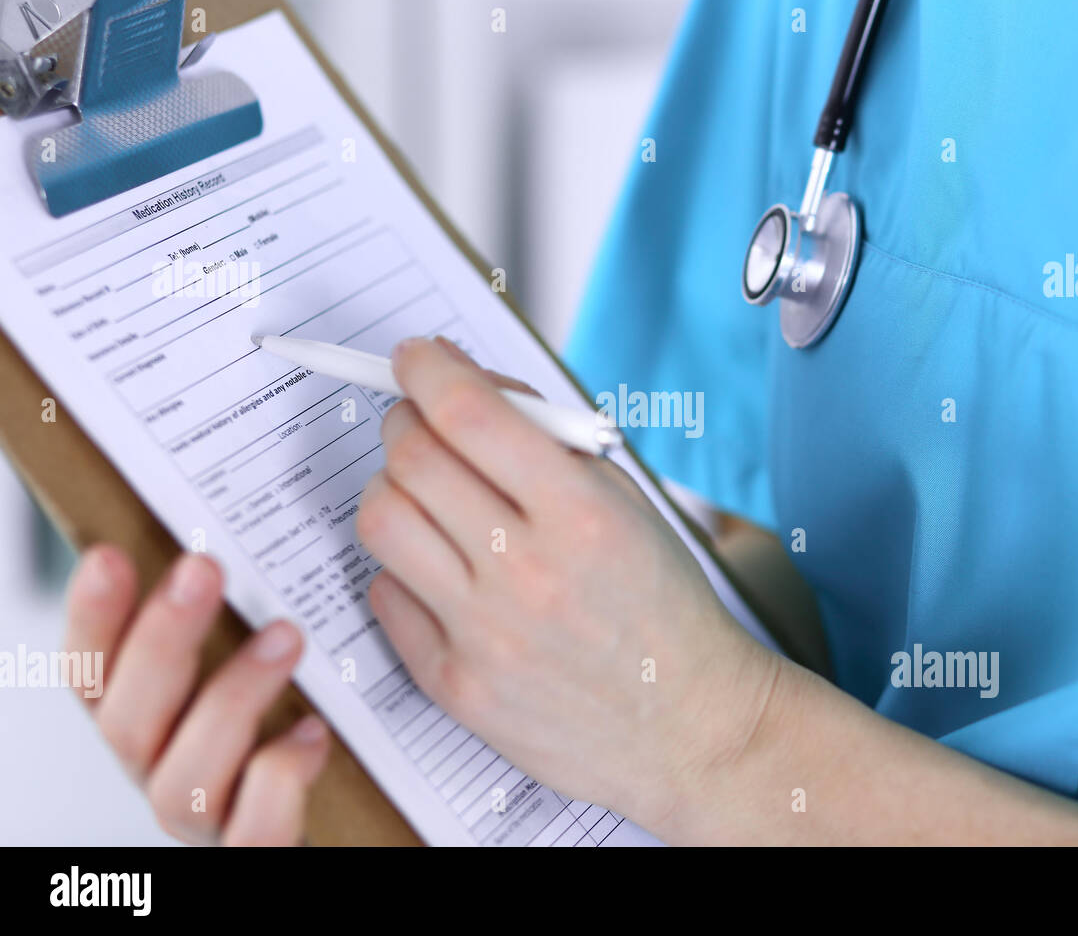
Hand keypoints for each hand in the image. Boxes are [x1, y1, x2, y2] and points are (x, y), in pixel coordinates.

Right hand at [65, 547, 328, 844]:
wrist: (347, 807)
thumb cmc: (295, 717)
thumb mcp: (258, 653)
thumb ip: (236, 610)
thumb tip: (240, 533)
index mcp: (147, 718)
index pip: (90, 673)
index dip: (92, 620)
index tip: (109, 557)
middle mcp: (161, 769)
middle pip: (126, 718)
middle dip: (162, 638)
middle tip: (205, 569)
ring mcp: (207, 817)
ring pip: (183, 777)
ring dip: (232, 696)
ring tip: (286, 637)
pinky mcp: (257, 845)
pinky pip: (253, 831)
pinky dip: (281, 778)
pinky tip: (313, 732)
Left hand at [357, 337, 780, 830]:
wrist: (689, 727)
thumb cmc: (663, 608)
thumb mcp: (630, 504)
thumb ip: (551, 442)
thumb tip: (468, 386)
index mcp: (581, 515)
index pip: (468, 413)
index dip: (427, 369)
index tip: (415, 358)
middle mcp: (525, 572)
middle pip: (411, 459)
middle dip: (405, 421)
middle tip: (420, 423)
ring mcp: (482, 635)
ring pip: (381, 520)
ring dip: (394, 487)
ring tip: (427, 494)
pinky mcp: (452, 684)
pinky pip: (386, 594)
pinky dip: (405, 566)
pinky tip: (443, 568)